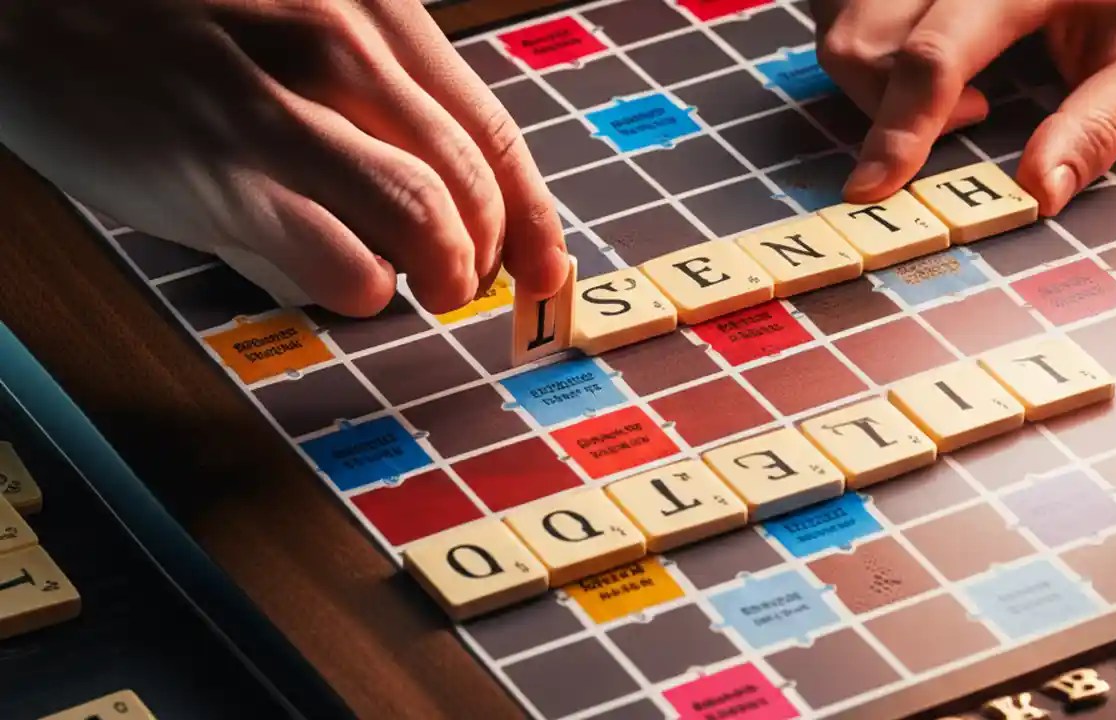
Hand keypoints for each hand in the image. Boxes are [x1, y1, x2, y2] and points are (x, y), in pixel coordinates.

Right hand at [0, 0, 569, 316]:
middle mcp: (336, 49)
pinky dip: (365, 290)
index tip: (548, 268)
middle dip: (493, 254)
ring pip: (426, 220)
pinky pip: (343, 264)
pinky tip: (344, 280)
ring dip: (446, 274)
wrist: (27, 0)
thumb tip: (421, 210)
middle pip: (471, 182)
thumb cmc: (159, 14)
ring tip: (429, 287)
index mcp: (367, 8)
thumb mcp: (283, 21)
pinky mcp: (222, 178)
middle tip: (471, 283)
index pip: (492, 129)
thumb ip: (361, 105)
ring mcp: (280, 113)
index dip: (534, 215)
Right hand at [812, 0, 1115, 215]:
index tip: (873, 187)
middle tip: (978, 108)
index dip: (900, 127)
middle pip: (860, 43)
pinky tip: (919, 57)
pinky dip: (865, 56)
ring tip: (953, 80)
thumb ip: (1099, 125)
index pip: (933, 55)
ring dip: (873, 81)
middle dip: (891, 107)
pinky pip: (838, 15)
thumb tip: (1039, 192)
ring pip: (840, 31)